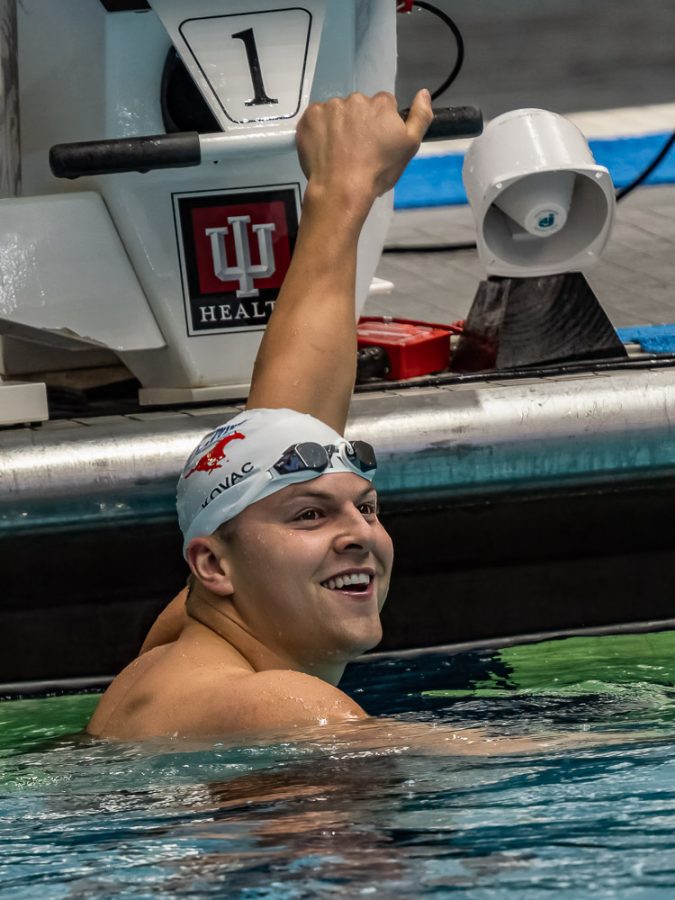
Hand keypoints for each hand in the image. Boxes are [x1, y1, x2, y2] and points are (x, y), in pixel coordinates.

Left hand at [296, 89, 432, 209]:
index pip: (383, 105)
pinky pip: (315, 118)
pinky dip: (318, 130)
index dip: (380, 124)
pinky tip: (323, 149)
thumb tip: (424, 93)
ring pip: (337, 112)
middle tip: (356, 150)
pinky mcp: (309, 117)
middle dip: (358, 123)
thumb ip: (420, 116)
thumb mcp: (409, 146)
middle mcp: (356, 99)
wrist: (341, 189)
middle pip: (359, 107)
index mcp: (381, 103)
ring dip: (338, 126)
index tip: (376, 143)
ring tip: (338, 153)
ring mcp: (330, 107)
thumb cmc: (378, 171)